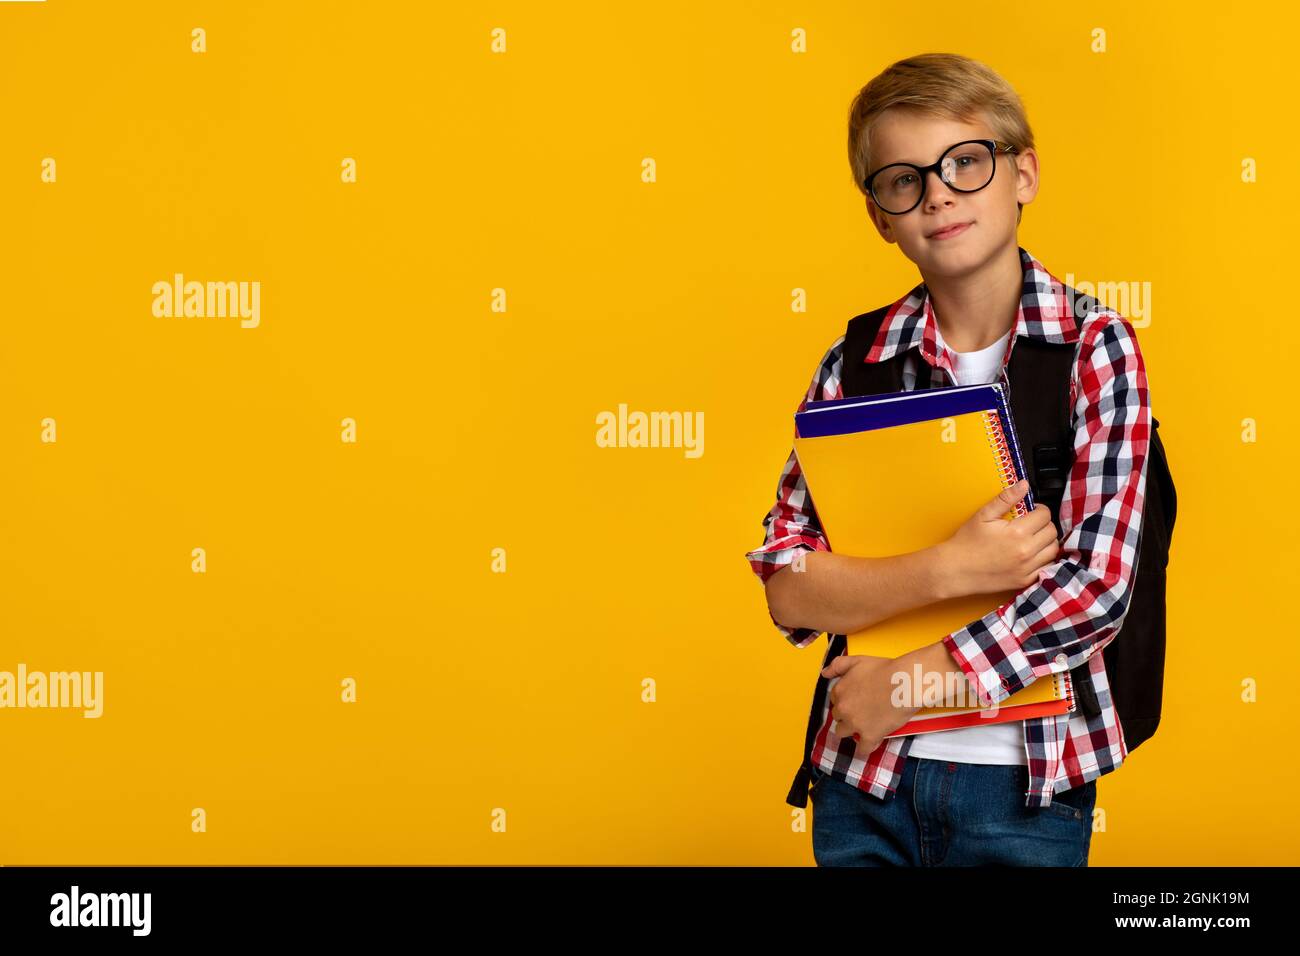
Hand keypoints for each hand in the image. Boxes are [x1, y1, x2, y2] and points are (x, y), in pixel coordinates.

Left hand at [819, 654, 920, 752]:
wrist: (905, 682)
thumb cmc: (885, 669)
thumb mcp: (857, 660)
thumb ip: (838, 665)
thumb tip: (824, 673)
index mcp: (839, 691)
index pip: (835, 701)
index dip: (846, 701)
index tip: (856, 701)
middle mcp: (843, 709)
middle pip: (838, 717)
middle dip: (847, 716)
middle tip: (863, 712)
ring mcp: (855, 724)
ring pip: (843, 733)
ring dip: (852, 731)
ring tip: (865, 727)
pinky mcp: (870, 736)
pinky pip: (862, 750)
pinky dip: (866, 748)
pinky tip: (871, 743)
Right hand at [938, 478, 1059, 596]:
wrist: (956, 570)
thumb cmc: (967, 543)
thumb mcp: (983, 515)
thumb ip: (1006, 498)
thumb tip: (1024, 485)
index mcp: (1017, 532)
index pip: (1044, 515)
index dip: (1040, 509)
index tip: (1032, 510)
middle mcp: (1025, 551)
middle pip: (1052, 532)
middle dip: (1044, 524)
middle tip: (1032, 523)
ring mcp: (1026, 568)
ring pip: (1053, 550)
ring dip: (1047, 541)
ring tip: (1034, 538)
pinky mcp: (1025, 580)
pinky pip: (1047, 567)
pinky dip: (1044, 559)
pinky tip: (1033, 554)